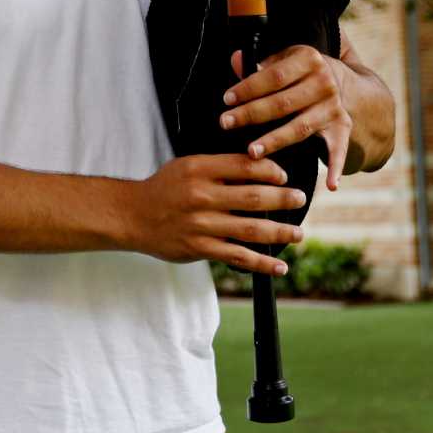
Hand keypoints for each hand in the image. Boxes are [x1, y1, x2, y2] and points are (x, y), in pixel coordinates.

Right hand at [126, 153, 306, 275]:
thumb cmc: (164, 188)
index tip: (284, 176)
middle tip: (300, 199)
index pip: (244, 166)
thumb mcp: (187, 166)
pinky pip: (237, 256)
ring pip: (251, 228)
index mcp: (200, 169)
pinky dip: (262, 263)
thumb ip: (219, 167)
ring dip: (280, 232)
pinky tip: (279, 266)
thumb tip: (259, 168)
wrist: (132, 215)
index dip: (270, 170)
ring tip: (298, 233)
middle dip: (283, 198)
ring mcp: (201, 224)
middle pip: (254, 196)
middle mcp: (202, 195)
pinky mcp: (199, 248)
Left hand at [221, 46, 355, 190]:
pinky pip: (339, 151)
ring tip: (252, 152)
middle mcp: (325, 83)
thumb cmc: (298, 72)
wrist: (338, 82)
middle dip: (251, 114)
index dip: (249, 88)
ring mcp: (334, 108)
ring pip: (300, 128)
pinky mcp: (342, 129)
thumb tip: (236, 60)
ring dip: (275, 141)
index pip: (275, 76)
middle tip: (225, 124)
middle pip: (283, 103)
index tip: (227, 100)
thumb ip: (260, 63)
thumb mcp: (283, 59)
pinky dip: (336, 168)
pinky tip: (329, 186)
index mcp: (309, 59)